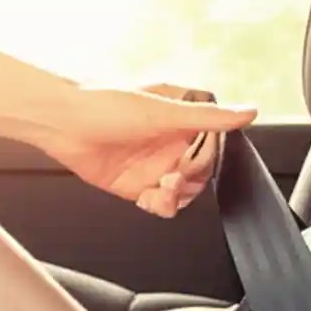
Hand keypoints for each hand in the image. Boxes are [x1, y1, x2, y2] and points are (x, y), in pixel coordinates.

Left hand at [37, 84, 255, 217]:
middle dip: (190, 181)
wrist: (62, 124)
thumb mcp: (163, 110)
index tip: (193, 162)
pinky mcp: (136, 186)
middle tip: (174, 178)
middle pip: (199, 174)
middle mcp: (169, 142)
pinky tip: (150, 199)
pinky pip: (159, 204)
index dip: (206, 159)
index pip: (212, 146)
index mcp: (181, 119)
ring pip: (181, 192)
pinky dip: (159, 206)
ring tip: (161, 191)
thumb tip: (249, 112)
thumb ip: (209, 118)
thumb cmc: (104, 104)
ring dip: (175, 197)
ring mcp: (153, 165)